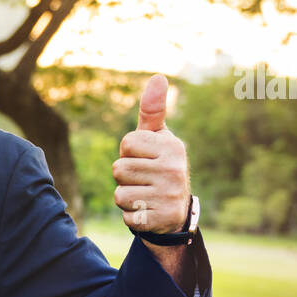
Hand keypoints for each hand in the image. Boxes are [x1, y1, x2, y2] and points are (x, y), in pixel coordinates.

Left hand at [112, 74, 190, 234]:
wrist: (176, 212)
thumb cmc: (160, 166)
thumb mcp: (158, 138)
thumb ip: (153, 110)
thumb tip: (158, 77)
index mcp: (172, 147)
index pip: (127, 143)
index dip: (129, 152)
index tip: (144, 159)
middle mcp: (174, 170)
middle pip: (119, 169)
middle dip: (125, 176)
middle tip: (144, 180)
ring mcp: (169, 195)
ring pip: (119, 194)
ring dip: (126, 197)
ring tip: (144, 195)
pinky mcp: (161, 219)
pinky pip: (127, 216)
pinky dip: (131, 216)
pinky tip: (147, 212)